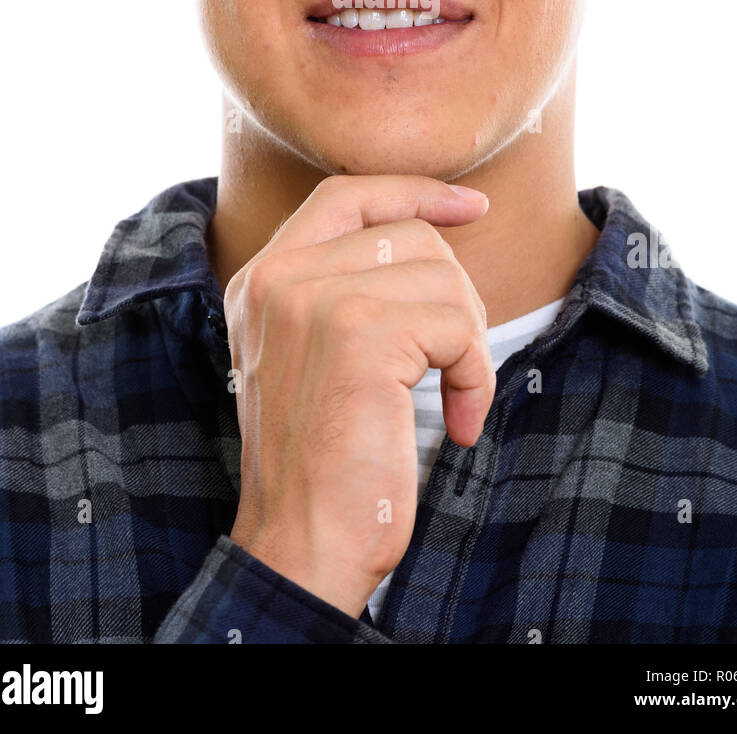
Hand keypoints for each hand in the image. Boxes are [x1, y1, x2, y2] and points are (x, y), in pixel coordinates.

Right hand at [225, 174, 493, 617]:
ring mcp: (313, 302)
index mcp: (260, 279)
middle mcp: (277, 279)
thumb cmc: (323, 461)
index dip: (414, 191)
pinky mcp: (360, 336)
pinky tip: (458, 423)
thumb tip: (434, 227)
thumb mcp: (314, 355)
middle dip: (453, 296)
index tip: (471, 207)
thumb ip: (345, 288)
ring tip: (451, 400)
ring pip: (442, 276)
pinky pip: (458, 326)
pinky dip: (476, 377)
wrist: (301, 544)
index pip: (345, 195)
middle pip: (409, 235)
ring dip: (468, 344)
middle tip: (450, 365)